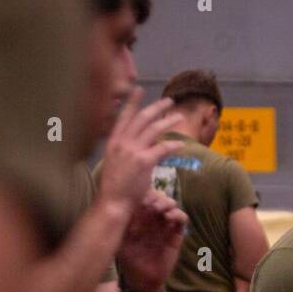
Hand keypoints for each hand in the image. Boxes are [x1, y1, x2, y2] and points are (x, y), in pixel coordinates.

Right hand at [96, 90, 184, 218]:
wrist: (112, 202)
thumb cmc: (114, 187)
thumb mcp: (114, 162)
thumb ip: (125, 151)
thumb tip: (136, 146)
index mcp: (113, 141)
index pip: (123, 116)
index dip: (132, 102)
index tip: (138, 89)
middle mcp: (122, 142)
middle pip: (142, 118)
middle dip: (157, 107)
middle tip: (169, 101)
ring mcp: (132, 151)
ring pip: (153, 129)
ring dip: (168, 121)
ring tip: (179, 117)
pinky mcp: (144, 161)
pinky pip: (162, 148)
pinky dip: (172, 144)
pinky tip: (181, 144)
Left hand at [116, 189, 188, 291]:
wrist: (141, 277)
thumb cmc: (128, 258)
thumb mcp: (120, 237)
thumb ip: (121, 222)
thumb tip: (122, 204)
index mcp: (140, 215)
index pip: (145, 196)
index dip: (144, 193)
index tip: (139, 198)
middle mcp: (153, 217)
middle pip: (159, 196)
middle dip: (156, 196)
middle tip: (149, 203)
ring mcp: (165, 224)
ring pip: (171, 204)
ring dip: (166, 203)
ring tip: (158, 209)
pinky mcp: (176, 234)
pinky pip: (182, 218)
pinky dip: (177, 214)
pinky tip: (168, 218)